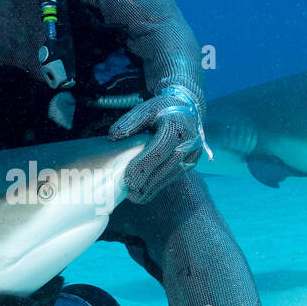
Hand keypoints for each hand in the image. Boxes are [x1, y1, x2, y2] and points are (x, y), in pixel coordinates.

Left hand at [107, 86, 211, 203]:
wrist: (186, 109)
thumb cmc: (162, 109)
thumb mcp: (145, 109)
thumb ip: (130, 121)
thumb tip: (113, 136)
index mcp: (176, 126)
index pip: (158, 150)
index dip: (143, 165)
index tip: (128, 179)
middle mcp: (189, 141)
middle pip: (166, 166)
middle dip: (147, 182)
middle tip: (130, 193)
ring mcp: (193, 152)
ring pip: (171, 174)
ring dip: (153, 187)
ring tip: (136, 196)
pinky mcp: (192, 161)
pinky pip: (175, 175)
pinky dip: (160, 185)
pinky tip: (146, 192)